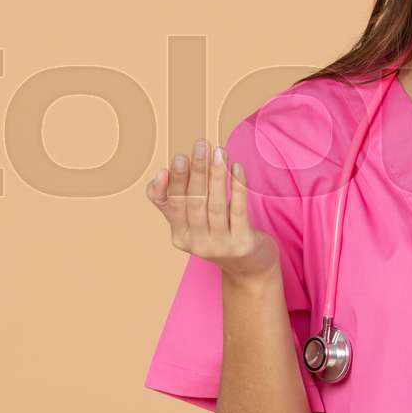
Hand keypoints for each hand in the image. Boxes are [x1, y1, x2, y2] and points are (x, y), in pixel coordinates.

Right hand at [145, 138, 282, 280]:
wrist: (249, 268)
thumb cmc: (220, 234)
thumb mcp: (195, 223)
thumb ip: (178, 201)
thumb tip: (162, 172)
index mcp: (180, 237)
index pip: (171, 206)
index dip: (171, 184)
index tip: (176, 159)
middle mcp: (197, 244)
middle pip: (194, 202)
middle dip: (197, 171)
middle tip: (200, 144)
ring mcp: (220, 246)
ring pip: (216, 205)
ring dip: (217, 175)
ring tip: (219, 151)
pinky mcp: (241, 244)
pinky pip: (239, 211)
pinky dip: (237, 187)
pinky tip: (238, 168)